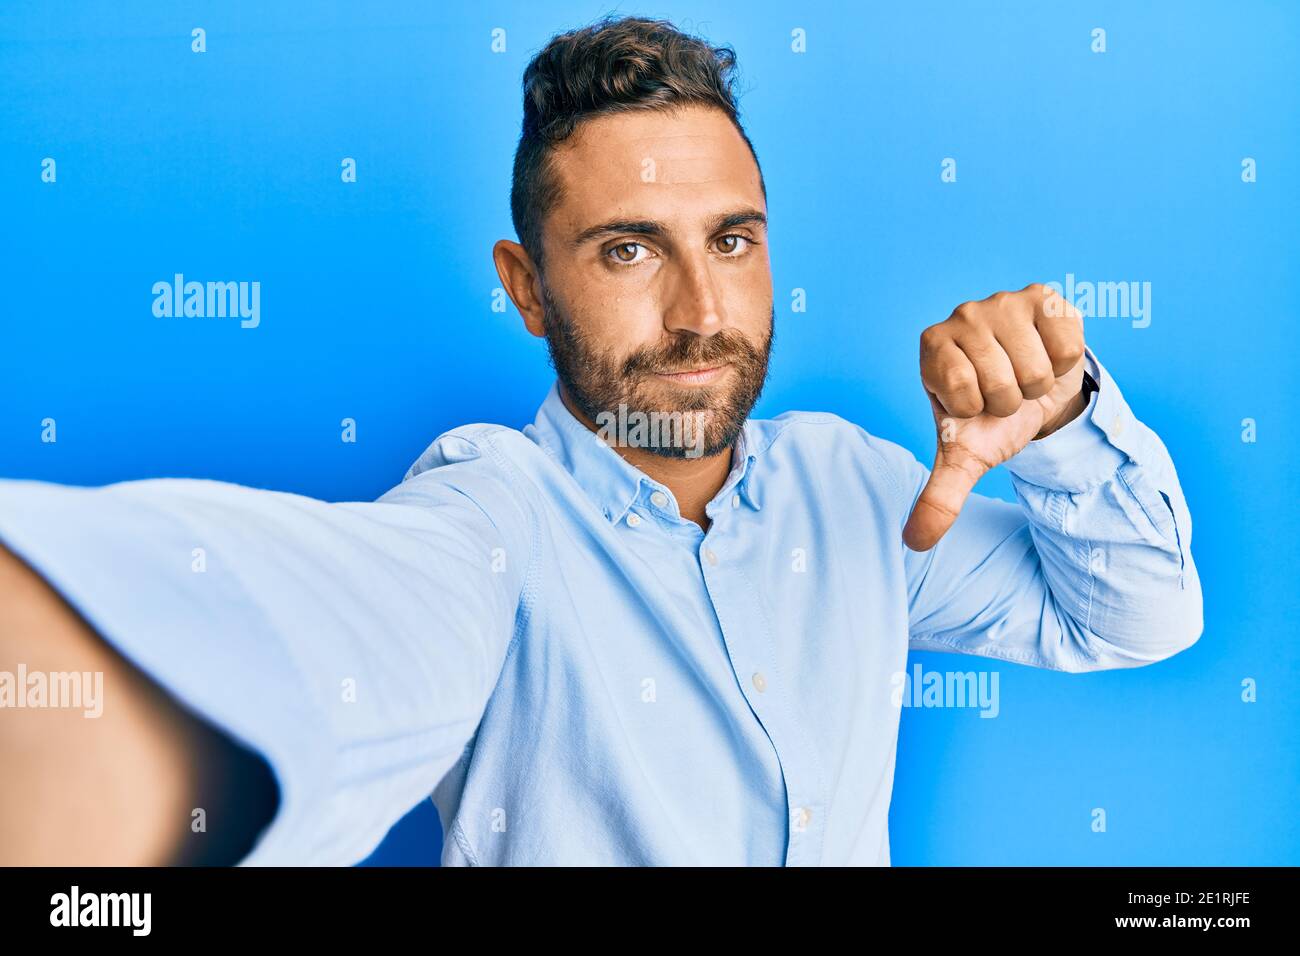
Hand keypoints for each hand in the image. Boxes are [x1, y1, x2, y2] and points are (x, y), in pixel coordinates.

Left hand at [902, 283, 1087, 550]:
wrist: (1036, 395)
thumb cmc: (992, 419)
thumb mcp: (966, 457)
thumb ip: (940, 496)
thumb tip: (914, 543)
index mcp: (932, 347)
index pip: (964, 394)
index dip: (981, 411)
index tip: (978, 406)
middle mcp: (961, 315)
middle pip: (1003, 383)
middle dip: (1012, 402)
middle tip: (1006, 394)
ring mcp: (1002, 300)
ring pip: (1036, 367)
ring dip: (1038, 384)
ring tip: (1025, 377)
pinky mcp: (1044, 295)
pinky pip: (1066, 344)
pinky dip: (1063, 361)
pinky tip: (1047, 354)